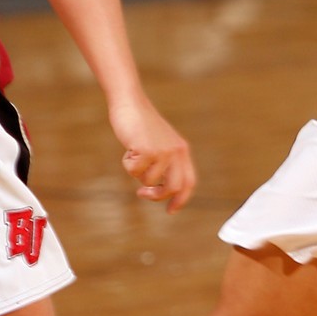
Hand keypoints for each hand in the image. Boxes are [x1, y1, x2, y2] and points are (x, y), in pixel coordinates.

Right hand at [111, 95, 195, 211]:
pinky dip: (127, 162)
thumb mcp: (159, 144)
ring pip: (149, 180)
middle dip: (156, 196)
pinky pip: (134, 171)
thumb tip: (160, 190)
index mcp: (182, 151)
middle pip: (173, 188)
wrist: (130, 104)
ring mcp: (163, 151)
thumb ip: (164, 163)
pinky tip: (128, 147)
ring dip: (136, 172)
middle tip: (142, 193)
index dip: (181, 199)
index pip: (189, 182)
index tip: (171, 211)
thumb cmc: (141, 125)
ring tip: (134, 153)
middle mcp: (177, 152)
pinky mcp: (147, 150)